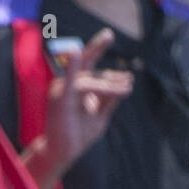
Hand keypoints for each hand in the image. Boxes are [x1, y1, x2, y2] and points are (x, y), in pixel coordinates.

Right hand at [25, 28, 132, 188]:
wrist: (63, 154)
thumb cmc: (79, 135)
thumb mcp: (100, 115)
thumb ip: (109, 100)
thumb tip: (125, 84)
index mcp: (77, 86)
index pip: (92, 69)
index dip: (110, 72)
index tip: (129, 80)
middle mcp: (68, 84)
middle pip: (85, 62)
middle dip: (97, 47)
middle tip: (109, 34)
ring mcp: (62, 90)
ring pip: (89, 80)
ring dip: (109, 84)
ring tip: (128, 87)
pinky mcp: (60, 99)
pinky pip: (67, 81)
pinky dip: (71, 67)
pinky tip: (74, 51)